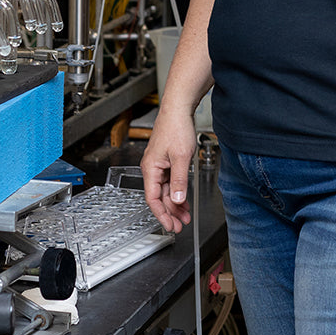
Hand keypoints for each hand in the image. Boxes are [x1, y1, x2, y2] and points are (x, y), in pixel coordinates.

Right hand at [140, 107, 196, 232]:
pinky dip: (178, 191)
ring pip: (166, 190)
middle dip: (171, 211)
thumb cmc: (176, 127)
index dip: (162, 214)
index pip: (152, 199)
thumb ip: (179, 181)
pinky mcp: (167, 160)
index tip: (170, 225)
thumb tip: (177, 199)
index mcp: (150, 168)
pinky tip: (184, 198)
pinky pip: (171, 181)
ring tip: (185, 215)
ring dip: (176, 202)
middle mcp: (152, 168)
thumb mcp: (181, 157)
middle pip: (160, 196)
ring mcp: (160, 164)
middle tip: (180, 224)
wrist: (179, 109)